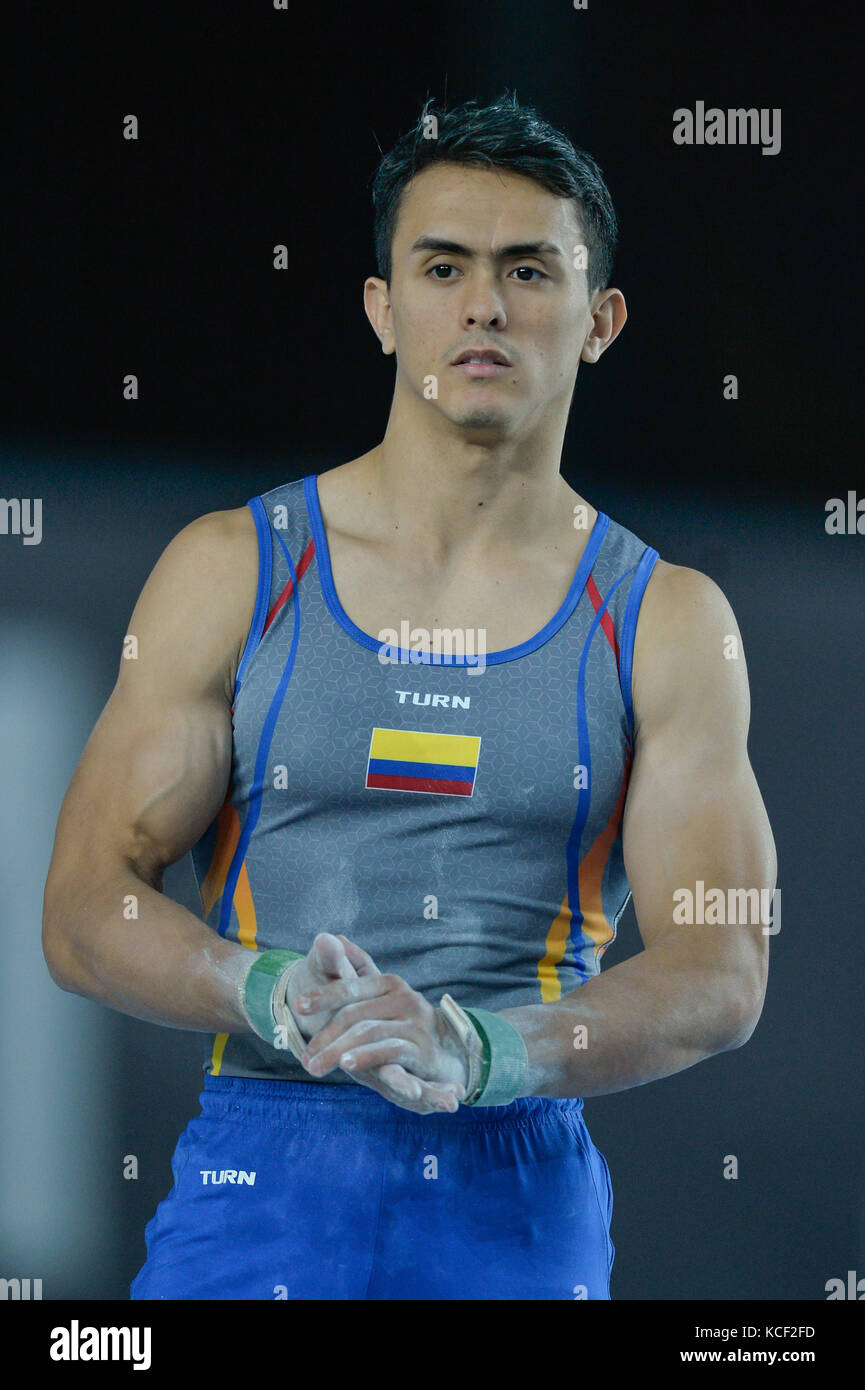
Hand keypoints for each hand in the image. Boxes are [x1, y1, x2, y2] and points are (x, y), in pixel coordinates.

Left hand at [286, 934, 465, 1112]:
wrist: (448, 1052)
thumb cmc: (404, 1024)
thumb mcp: (380, 998)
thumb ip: (357, 970)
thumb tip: (334, 937)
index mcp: (389, 983)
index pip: (351, 987)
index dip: (323, 995)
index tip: (298, 1005)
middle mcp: (403, 997)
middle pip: (355, 1013)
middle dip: (325, 1036)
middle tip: (304, 1058)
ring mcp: (414, 1022)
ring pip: (368, 1032)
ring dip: (338, 1051)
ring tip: (316, 1066)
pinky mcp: (422, 1048)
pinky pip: (389, 1050)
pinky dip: (366, 1057)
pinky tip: (348, 1065)